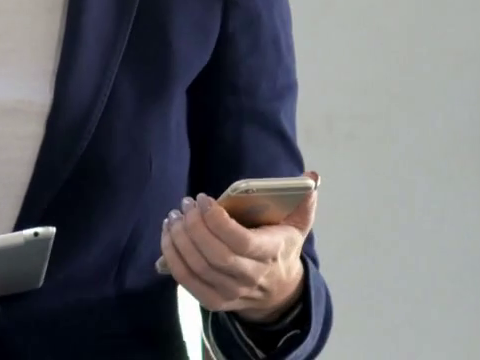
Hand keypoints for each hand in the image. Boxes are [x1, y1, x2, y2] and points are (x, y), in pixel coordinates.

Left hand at [159, 173, 315, 322]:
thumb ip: (303, 202)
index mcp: (271, 254)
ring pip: (197, 266)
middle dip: (193, 226)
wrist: (278, 293)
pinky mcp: (213, 301)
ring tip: (173, 216)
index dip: (216, 220)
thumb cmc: (281, 250)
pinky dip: (171, 256)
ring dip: (178, 238)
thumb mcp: (297, 227)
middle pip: (214, 254)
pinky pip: (186, 280)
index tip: (203, 199)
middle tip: (185, 204)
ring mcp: (231, 292)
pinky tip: (168, 235)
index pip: (240, 241)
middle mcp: (251, 277)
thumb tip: (311, 177)